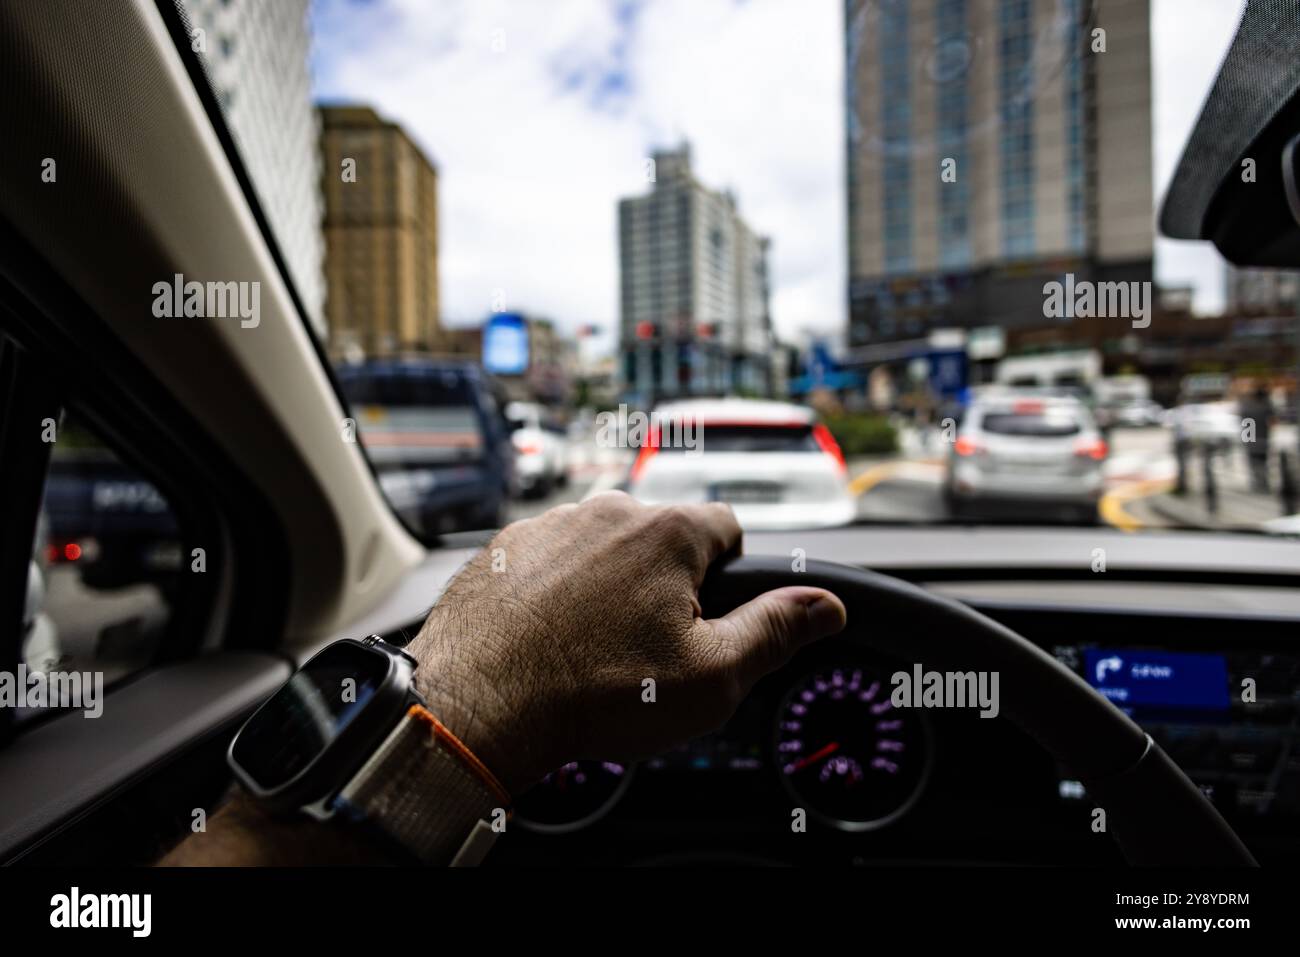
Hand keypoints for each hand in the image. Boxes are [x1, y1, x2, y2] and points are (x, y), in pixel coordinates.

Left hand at [407, 491, 846, 794]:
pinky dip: (556, 590)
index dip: (731, 577)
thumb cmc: (592, 693)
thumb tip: (826, 605)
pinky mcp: (504, 547)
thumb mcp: (711, 674)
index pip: (729, 528)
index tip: (712, 616)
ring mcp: (549, 525)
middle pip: (663, 539)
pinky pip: (550, 560)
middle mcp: (607, 512)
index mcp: (667, 533)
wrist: (476, 704)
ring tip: (594, 649)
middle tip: (652, 648)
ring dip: (609, 584)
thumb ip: (776, 630)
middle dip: (667, 584)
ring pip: (603, 548)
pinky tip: (550, 638)